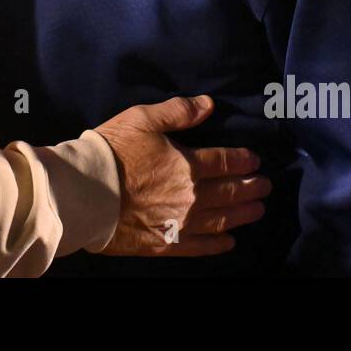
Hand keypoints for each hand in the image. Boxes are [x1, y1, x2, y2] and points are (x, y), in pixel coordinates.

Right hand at [94, 95, 269, 256]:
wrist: (84, 192)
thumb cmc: (112, 151)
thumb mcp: (143, 119)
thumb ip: (178, 111)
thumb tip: (208, 104)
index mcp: (187, 164)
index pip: (226, 162)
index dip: (244, 160)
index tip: (255, 160)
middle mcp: (191, 196)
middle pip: (230, 192)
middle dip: (252, 188)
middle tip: (266, 186)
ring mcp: (180, 223)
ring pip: (222, 219)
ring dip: (243, 214)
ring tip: (257, 211)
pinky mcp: (165, 243)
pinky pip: (200, 246)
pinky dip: (218, 244)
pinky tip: (229, 241)